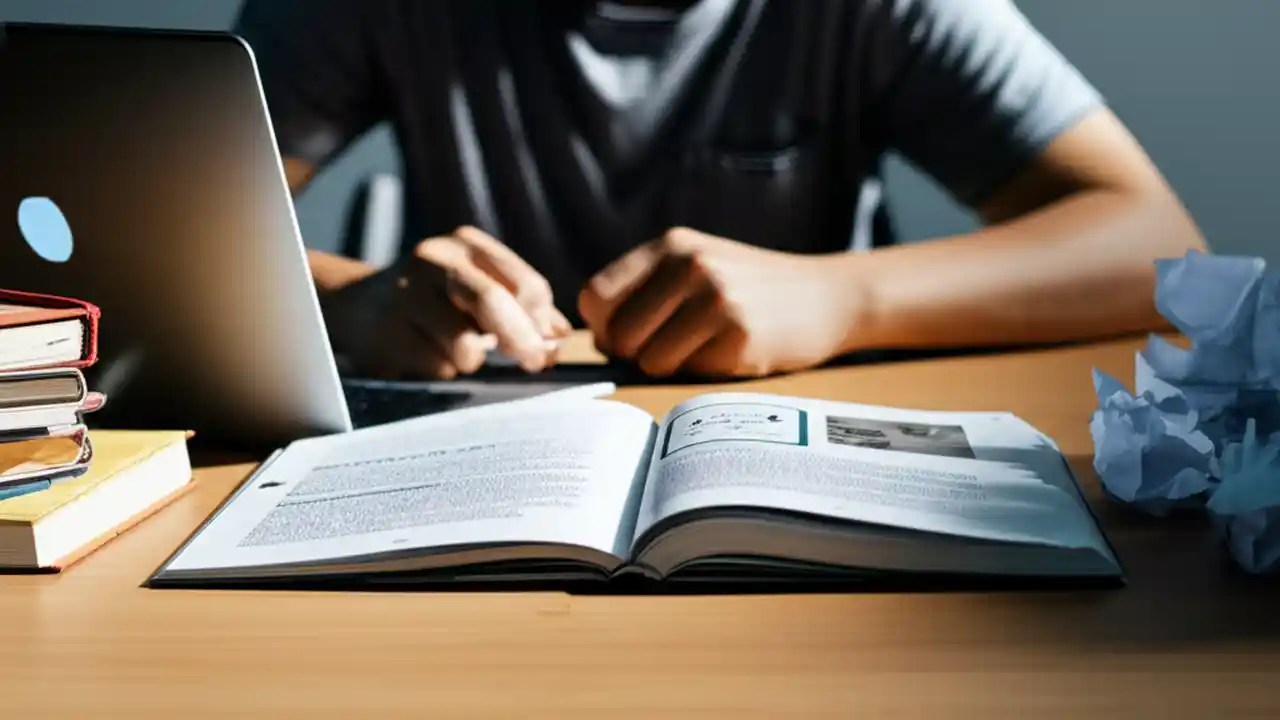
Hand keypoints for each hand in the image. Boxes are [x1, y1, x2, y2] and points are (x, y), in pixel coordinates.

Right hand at [323, 226, 569, 378]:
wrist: (358, 306)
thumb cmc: (436, 301)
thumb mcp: (479, 288)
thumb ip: (523, 308)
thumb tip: (560, 336)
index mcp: (465, 245)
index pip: (524, 284)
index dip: (541, 321)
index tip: (546, 346)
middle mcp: (433, 260)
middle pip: (491, 302)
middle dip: (520, 341)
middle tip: (533, 364)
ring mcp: (404, 294)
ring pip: (464, 345)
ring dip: (472, 360)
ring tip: (457, 351)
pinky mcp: (385, 333)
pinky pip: (436, 367)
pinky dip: (443, 370)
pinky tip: (425, 355)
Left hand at [579, 227, 859, 377]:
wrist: (829, 296)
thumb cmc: (753, 289)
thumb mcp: (698, 263)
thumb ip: (648, 287)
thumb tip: (597, 338)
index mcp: (671, 245)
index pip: (596, 297)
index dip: (603, 327)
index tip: (625, 337)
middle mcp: (690, 265)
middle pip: (618, 334)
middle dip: (633, 354)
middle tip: (668, 350)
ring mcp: (716, 299)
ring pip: (649, 360)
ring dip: (668, 367)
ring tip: (703, 349)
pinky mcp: (739, 336)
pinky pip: (689, 374)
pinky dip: (703, 373)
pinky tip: (732, 353)